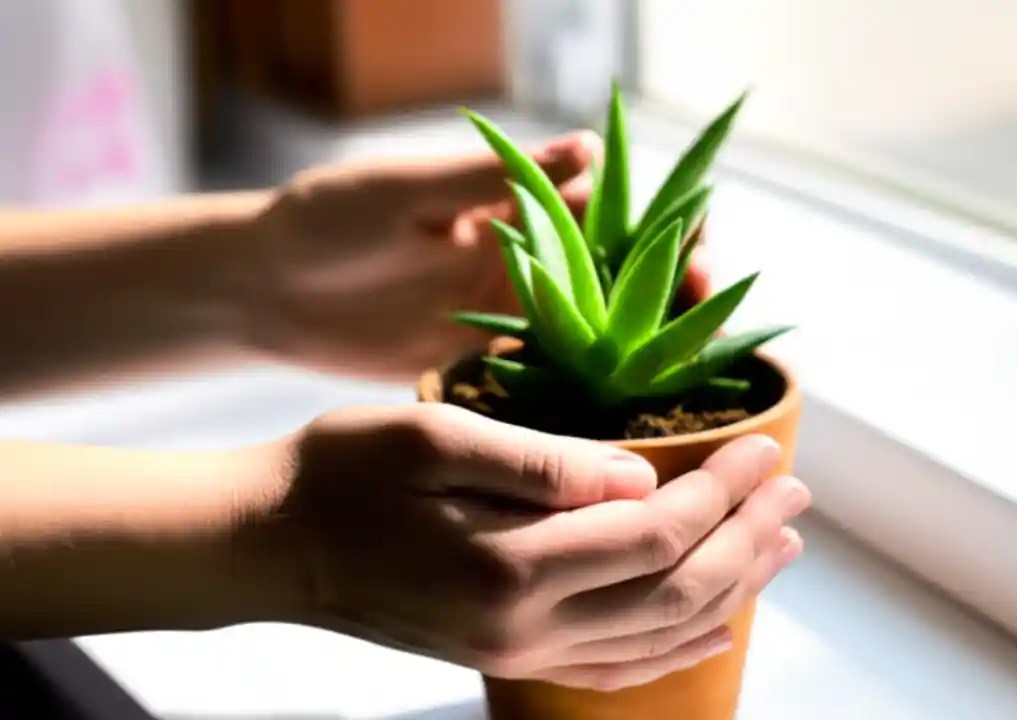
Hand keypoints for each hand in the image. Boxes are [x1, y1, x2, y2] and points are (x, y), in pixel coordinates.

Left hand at [242, 133, 711, 381]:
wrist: (265, 289)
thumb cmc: (325, 220)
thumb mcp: (405, 192)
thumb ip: (491, 179)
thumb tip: (588, 145)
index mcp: (514, 206)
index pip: (611, 207)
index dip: (660, 224)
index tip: (693, 247)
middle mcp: (527, 260)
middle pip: (624, 275)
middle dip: (672, 291)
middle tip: (704, 315)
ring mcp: (511, 316)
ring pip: (602, 331)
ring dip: (645, 349)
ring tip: (684, 375)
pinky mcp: (487, 364)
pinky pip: (555, 379)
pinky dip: (593, 393)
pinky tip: (627, 418)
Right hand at [245, 403, 807, 690]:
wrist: (268, 545)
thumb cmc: (339, 472)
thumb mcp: (434, 436)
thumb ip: (543, 462)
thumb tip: (641, 475)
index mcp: (511, 566)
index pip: (657, 533)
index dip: (723, 491)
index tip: (765, 445)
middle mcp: (524, 627)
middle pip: (674, 590)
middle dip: (746, 538)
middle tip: (795, 491)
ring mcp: (516, 652)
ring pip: (658, 635)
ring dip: (731, 590)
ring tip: (780, 547)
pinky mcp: (506, 656)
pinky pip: (613, 668)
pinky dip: (676, 649)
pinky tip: (713, 628)